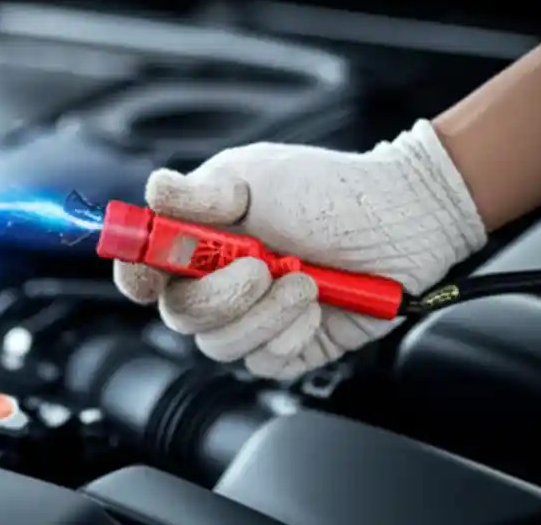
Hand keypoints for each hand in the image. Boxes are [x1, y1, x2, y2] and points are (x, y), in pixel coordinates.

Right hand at [114, 120, 486, 378]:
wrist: (404, 217)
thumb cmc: (331, 189)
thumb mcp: (256, 177)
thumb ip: (199, 195)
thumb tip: (152, 192)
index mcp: (199, 239)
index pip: (145, 271)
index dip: (136, 277)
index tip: (150, 274)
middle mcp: (219, 281)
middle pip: (179, 316)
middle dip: (218, 296)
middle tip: (259, 266)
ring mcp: (254, 317)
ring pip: (220, 346)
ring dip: (263, 313)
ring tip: (304, 278)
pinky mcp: (290, 345)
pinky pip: (265, 362)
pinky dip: (290, 333)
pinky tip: (317, 303)